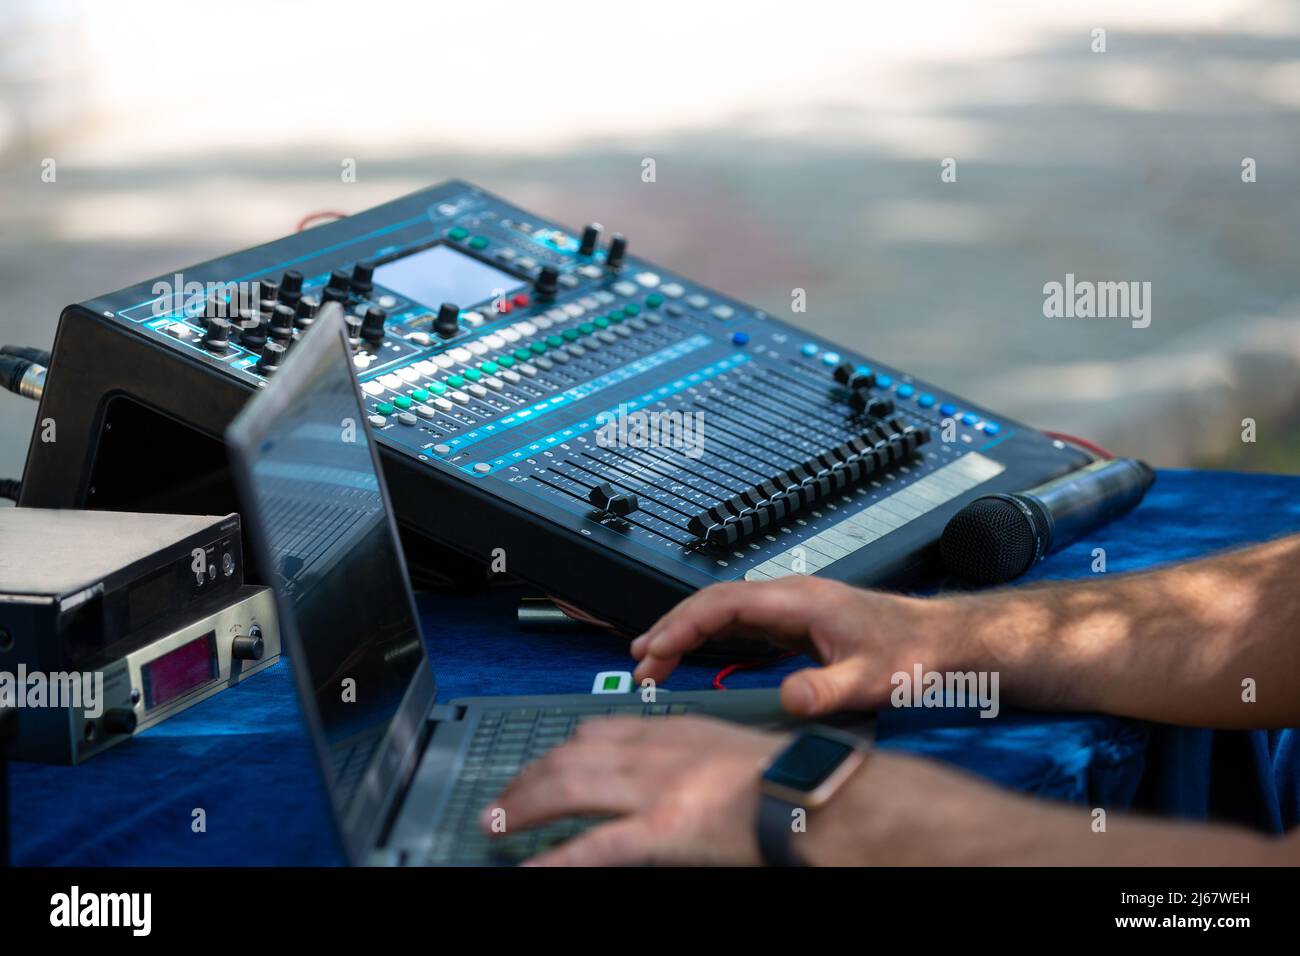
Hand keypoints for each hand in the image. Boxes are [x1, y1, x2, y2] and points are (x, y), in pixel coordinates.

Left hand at [482, 716, 785, 865]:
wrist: (817, 794)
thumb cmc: (786, 777)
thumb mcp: (727, 748)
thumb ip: (686, 755)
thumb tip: (663, 775)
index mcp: (673, 730)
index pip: (598, 729)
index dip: (558, 749)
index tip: (541, 764)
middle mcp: (655, 751)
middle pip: (570, 753)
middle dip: (526, 776)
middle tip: (500, 798)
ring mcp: (655, 789)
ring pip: (567, 786)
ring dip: (521, 805)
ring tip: (493, 823)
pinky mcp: (663, 830)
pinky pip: (593, 846)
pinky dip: (553, 859)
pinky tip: (529, 869)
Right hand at [630, 577, 958, 716]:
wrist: (943, 640)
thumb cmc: (912, 653)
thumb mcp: (871, 679)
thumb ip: (828, 689)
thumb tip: (786, 698)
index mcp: (799, 601)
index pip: (725, 603)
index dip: (683, 623)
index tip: (655, 649)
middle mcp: (790, 597)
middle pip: (715, 603)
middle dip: (671, 628)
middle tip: (639, 663)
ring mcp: (792, 607)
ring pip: (724, 611)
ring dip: (686, 631)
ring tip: (651, 661)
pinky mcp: (796, 622)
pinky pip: (739, 622)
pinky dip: (709, 636)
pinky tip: (693, 653)